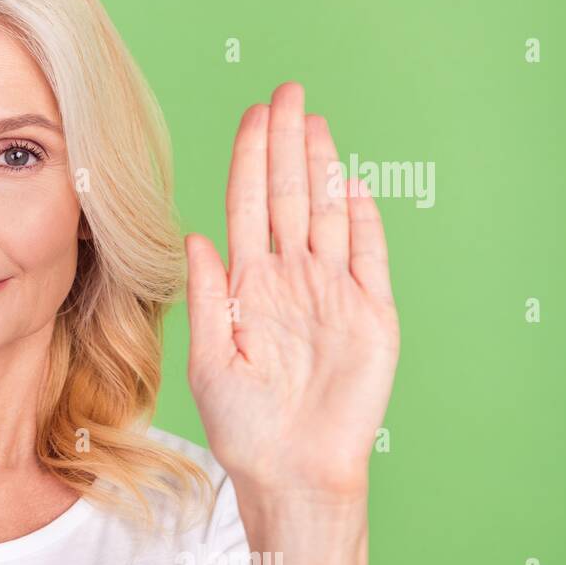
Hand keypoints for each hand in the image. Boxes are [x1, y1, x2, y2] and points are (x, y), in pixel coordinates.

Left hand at [184, 82, 398, 500]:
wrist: (291, 470)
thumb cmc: (243, 424)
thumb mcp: (208, 358)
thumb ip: (205, 295)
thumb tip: (194, 236)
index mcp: (247, 286)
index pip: (248, 207)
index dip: (250, 161)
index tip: (252, 115)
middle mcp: (290, 279)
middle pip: (289, 197)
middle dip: (286, 145)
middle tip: (286, 94)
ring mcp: (332, 293)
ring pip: (328, 215)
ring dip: (322, 168)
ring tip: (313, 122)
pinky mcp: (371, 314)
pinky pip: (368, 257)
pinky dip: (363, 221)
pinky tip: (352, 183)